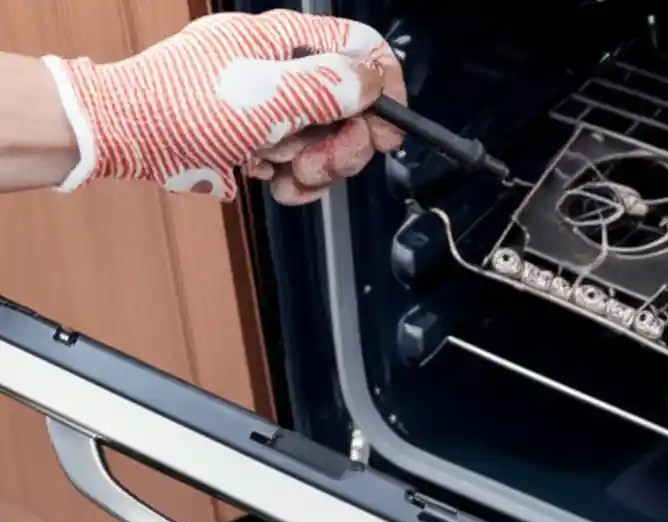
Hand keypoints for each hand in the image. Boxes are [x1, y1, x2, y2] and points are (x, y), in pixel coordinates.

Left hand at [42, 10, 405, 203]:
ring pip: (325, 139)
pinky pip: (297, 159)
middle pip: (350, 105)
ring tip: (285, 172)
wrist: (123, 136)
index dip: (385, 88)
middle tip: (324, 162)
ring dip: (314, 166)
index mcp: (286, 39)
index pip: (362, 48)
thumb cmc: (180, 106)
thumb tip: (371, 83)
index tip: (388, 130)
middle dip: (343, 143)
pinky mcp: (256, 134)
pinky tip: (271, 180)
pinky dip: (292, 178)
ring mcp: (269, 102)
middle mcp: (282, 66)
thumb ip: (328, 86)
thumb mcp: (268, 94)